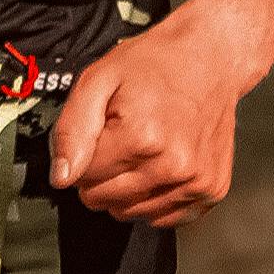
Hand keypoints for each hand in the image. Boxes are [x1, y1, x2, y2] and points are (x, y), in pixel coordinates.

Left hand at [43, 11, 254, 225]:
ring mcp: (196, 181)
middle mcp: (173, 165)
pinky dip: (154, 198)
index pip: (81, 179)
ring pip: (132, 212)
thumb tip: (62, 178)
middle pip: (105, 200)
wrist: (212, 57)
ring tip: (143, 151)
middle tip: (120, 141)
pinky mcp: (212, 189)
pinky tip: (161, 166)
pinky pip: (164, 217)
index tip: (102, 133)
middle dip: (102, 175)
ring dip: (127, 189)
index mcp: (141, 137)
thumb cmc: (155, 64)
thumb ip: (73, 131)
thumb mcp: (98, 80)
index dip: (83, 157)